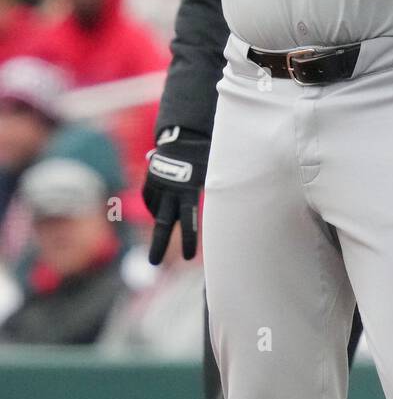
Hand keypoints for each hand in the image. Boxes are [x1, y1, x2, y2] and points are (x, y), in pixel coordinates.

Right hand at [142, 129, 210, 264]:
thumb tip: (237, 201)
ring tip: (172, 208)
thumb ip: (218, 189)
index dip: (190, 240)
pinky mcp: (149, 182)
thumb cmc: (205, 155)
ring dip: (162, 217)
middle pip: (162, 224)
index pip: (189, 220)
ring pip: (155, 212)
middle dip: (158, 245)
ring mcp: (157, 186)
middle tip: (154, 263)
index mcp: (188, 191)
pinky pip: (150, 200)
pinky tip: (164, 199)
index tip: (189, 258)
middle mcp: (170, 192)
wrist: (182, 135)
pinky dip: (156, 203)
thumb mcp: (215, 172)